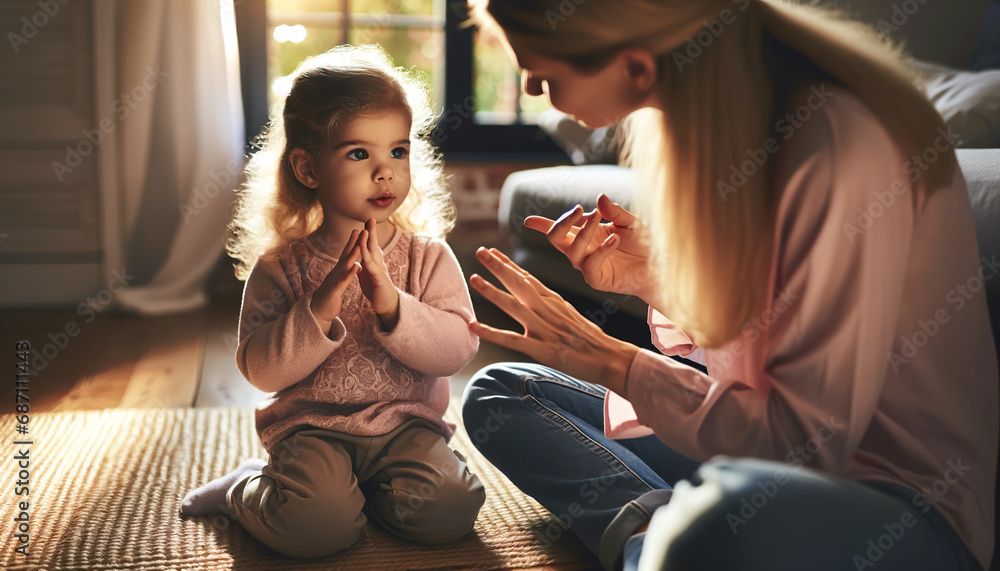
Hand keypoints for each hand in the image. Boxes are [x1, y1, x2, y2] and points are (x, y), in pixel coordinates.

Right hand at [311, 229, 362, 334]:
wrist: (319, 311)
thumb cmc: (331, 295)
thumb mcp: (341, 282)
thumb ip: (347, 272)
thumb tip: (356, 264)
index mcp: (340, 271)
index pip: (347, 254)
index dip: (353, 243)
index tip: (360, 231)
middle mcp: (336, 273)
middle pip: (346, 256)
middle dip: (353, 243)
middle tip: (360, 230)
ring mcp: (335, 280)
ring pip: (344, 266)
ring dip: (352, 256)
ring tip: (359, 245)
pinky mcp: (335, 290)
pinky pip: (343, 281)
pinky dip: (349, 274)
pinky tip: (356, 267)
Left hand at [357, 218, 400, 330]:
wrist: (387, 305)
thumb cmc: (377, 289)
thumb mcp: (368, 275)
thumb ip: (364, 266)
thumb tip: (358, 259)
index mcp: (374, 262)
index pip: (370, 245)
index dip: (368, 233)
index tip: (365, 221)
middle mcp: (378, 264)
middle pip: (374, 245)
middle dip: (371, 231)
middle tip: (370, 218)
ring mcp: (379, 271)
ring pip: (373, 254)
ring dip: (368, 242)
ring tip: (365, 231)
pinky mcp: (379, 280)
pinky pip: (372, 270)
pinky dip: (368, 262)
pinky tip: (364, 257)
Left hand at [469, 247, 639, 394]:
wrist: (610, 358)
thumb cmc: (592, 340)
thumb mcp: (571, 315)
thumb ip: (552, 307)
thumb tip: (538, 300)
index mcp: (555, 301)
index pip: (528, 277)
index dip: (509, 264)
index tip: (494, 251)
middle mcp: (547, 310)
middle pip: (519, 283)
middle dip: (498, 266)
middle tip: (480, 251)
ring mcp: (543, 329)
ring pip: (512, 305)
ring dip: (491, 291)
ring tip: (474, 278)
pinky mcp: (541, 349)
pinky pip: (510, 339)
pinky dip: (490, 332)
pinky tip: (472, 325)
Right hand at [525, 194, 658, 306]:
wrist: (658, 266)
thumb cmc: (643, 243)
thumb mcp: (630, 221)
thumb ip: (614, 211)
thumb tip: (599, 198)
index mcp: (585, 234)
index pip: (558, 229)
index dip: (542, 225)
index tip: (528, 221)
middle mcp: (581, 250)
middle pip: (556, 238)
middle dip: (562, 222)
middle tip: (580, 209)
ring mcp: (587, 265)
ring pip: (571, 250)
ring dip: (584, 232)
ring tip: (600, 219)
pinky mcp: (596, 279)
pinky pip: (590, 265)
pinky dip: (600, 250)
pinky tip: (614, 239)